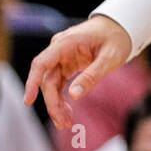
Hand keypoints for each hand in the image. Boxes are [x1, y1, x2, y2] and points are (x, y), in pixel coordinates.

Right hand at [24, 14, 132, 129]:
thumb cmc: (116, 38)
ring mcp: (62, 57)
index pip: (41, 63)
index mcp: (67, 42)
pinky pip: (59, 84)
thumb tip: (74, 95)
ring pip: (51, 84)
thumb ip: (92, 75)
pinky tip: (67, 112)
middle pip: (47, 79)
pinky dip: (62, 98)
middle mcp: (59, 49)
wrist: (121, 27)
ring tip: (66, 123)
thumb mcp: (110, 57)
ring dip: (56, 104)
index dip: (32, 82)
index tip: (28, 101)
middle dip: (53, 103)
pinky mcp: (67, 64)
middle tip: (63, 123)